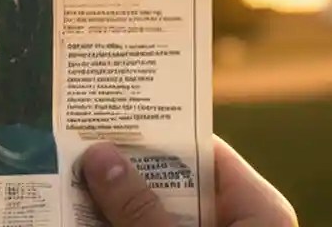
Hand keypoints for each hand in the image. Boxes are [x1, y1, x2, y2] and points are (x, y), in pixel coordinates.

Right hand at [82, 136, 296, 225]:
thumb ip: (142, 210)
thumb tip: (99, 155)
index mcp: (258, 207)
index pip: (203, 147)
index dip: (154, 131)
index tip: (107, 116)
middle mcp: (241, 221)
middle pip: (176, 183)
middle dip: (127, 172)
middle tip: (77, 150)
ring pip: (163, 213)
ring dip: (121, 206)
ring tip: (73, 183)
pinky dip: (129, 226)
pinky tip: (90, 217)